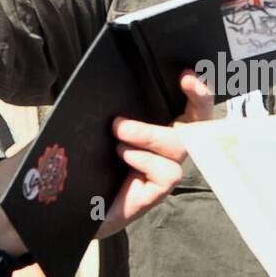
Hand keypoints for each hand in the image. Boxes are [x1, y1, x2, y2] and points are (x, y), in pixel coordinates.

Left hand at [97, 68, 214, 236]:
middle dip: (200, 97)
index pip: (190, 105)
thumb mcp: (100, 129)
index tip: (187, 74)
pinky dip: (145, 159)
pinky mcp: (158, 191)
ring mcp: (166, 170)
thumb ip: (112, 109)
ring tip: (120, 130)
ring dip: (150, 133)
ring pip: (178, 146)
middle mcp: (169, 147)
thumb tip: (114, 84)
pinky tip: (123, 156)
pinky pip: (167, 172)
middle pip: (201, 121)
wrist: (74, 203)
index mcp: (160, 126)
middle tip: (185, 79)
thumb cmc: (89, 161)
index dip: (198, 89)